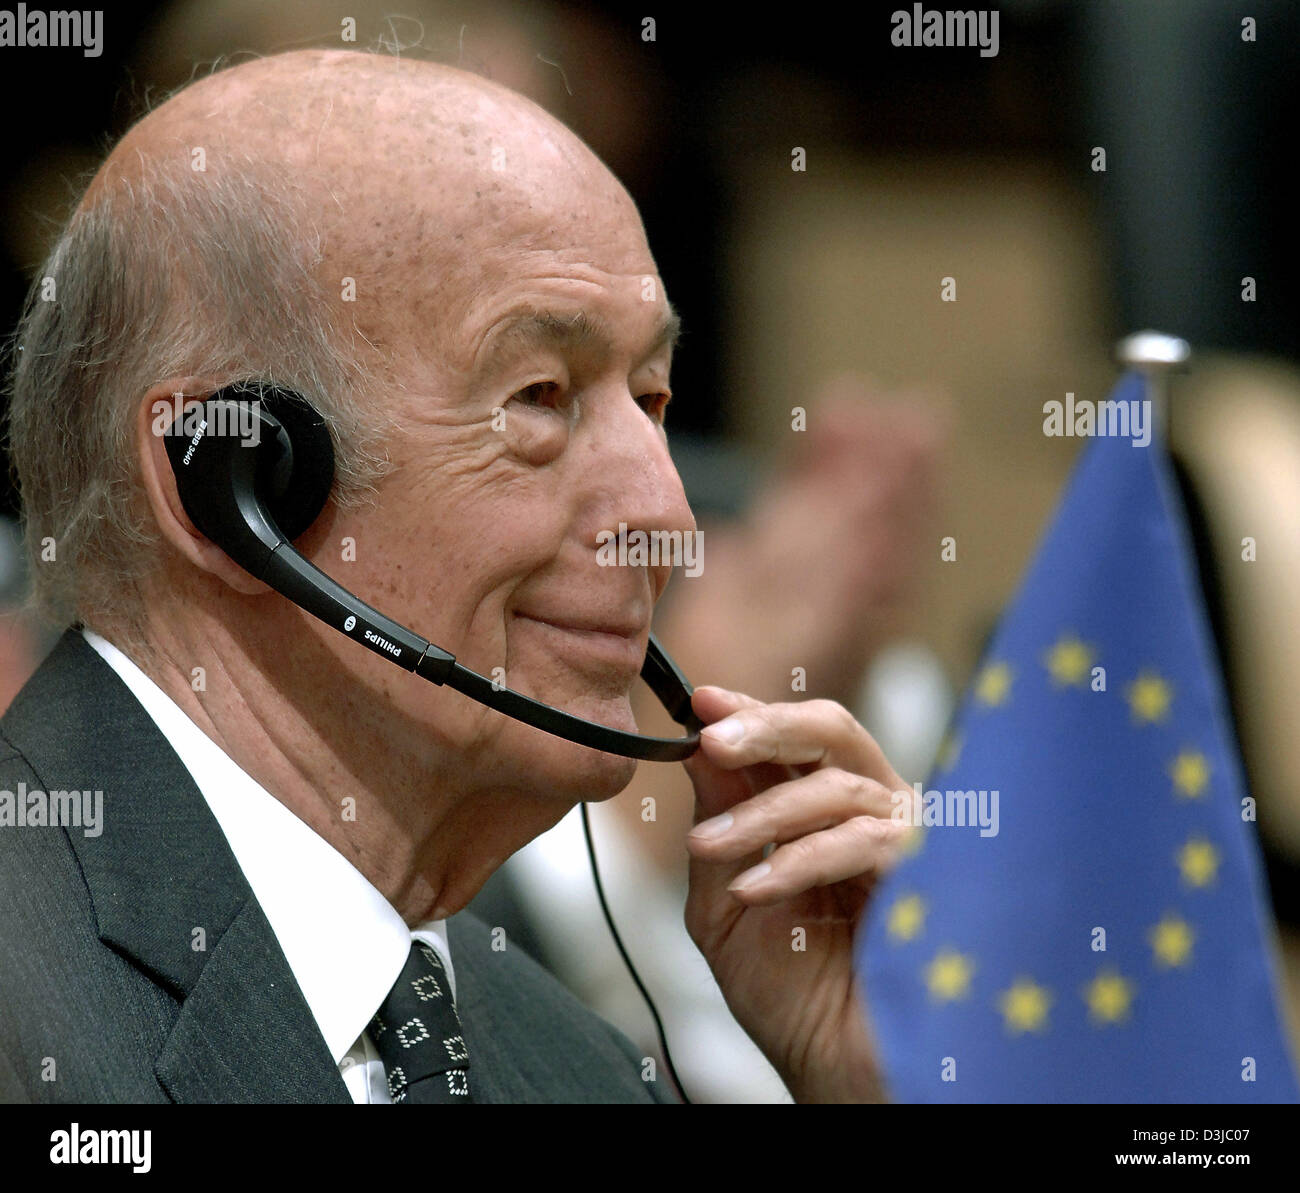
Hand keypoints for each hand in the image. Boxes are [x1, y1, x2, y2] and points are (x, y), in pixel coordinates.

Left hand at [682, 684, 912, 1102]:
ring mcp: (907, 839)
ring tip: (705, 849)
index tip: (698, 700)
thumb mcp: (726, 900)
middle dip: (765, 726)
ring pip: (835, 788)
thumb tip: (697, 747)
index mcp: (828, 806)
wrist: (832, 1068)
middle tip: (710, 735)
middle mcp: (875, 808)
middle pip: (833, 730)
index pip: (795, 738)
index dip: (749, 712)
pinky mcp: (929, 877)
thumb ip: (717, 825)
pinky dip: (798, 861)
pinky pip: (860, 844)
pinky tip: (750, 890)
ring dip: (760, 815)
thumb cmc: (790, 989)